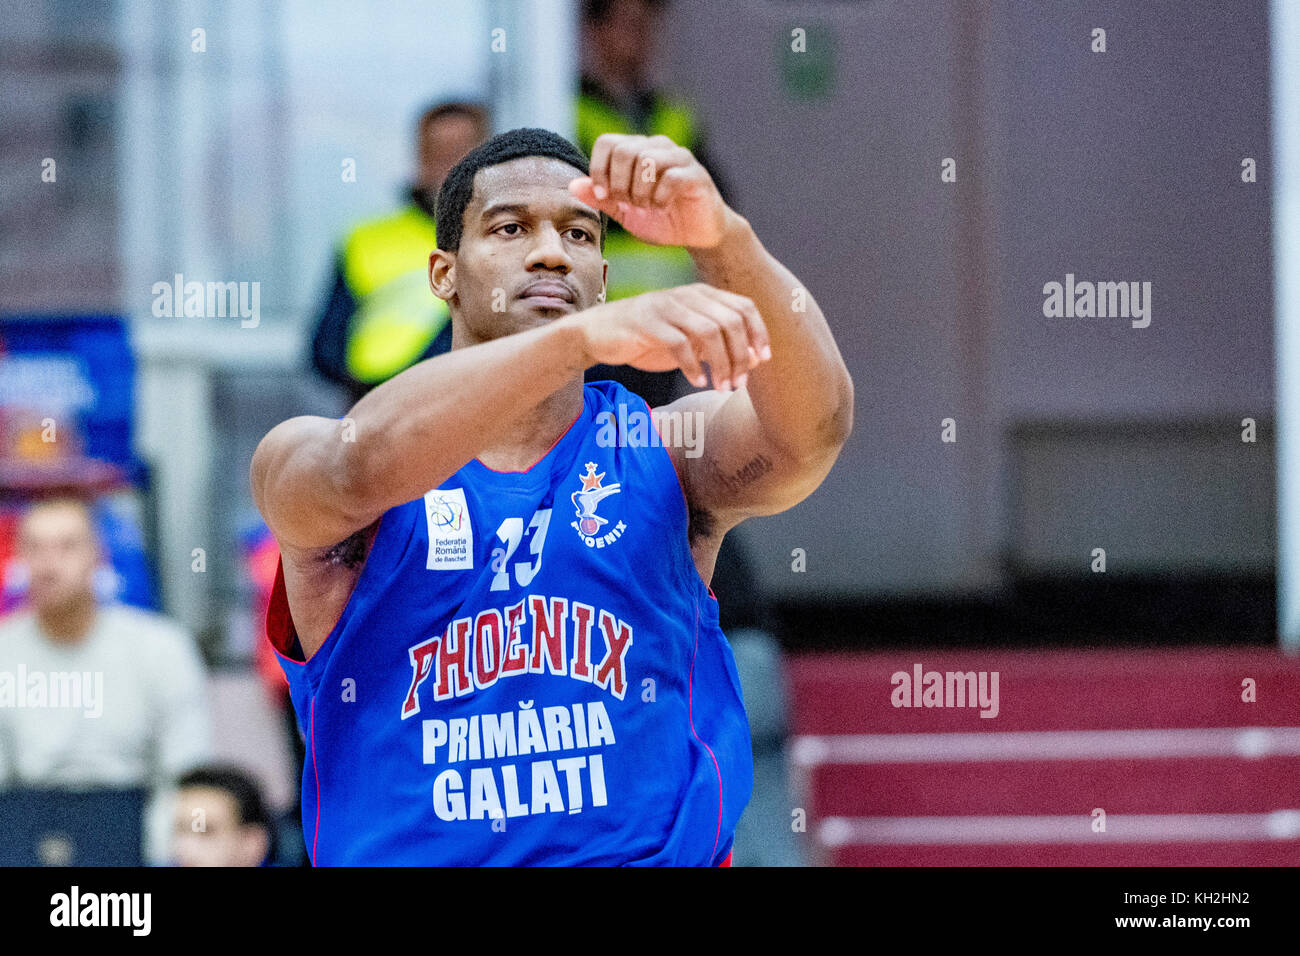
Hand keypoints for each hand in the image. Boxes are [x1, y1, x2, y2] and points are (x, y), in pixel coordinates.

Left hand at [569, 134, 729, 247]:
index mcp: (637, 150)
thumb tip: (572, 185)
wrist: (696, 234)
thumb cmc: (661, 219)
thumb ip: (601, 198)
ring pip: (647, 160)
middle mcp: (657, 147)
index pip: (607, 142)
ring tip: (647, 206)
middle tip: (629, 204)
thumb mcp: (623, 213)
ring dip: (640, 191)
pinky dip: (660, 197)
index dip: (598, 170)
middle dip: (619, 184)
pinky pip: (670, 177)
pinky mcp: (696, 174)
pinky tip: (663, 207)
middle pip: (624, 151)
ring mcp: (678, 158)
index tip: (603, 196)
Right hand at [569, 283, 770, 390]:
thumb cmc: (647, 339)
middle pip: (730, 320)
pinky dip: (693, 366)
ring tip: (721, 386)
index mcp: (701, 294)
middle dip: (740, 355)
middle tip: (738, 383)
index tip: (762, 360)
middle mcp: (686, 295)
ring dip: (720, 364)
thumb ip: (717, 345)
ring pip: (708, 332)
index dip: (758, 332)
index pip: (743, 306)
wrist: (598, 334)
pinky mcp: (646, 322)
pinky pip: (679, 344)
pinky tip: (697, 381)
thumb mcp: (688, 341)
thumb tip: (754, 359)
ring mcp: (665, 306)